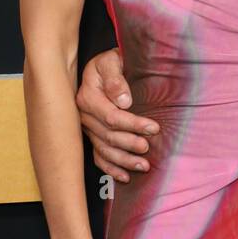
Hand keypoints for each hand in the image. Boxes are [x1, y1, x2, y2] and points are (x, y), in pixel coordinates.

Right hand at [76, 47, 158, 182]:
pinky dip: (110, 169)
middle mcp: (84, 116)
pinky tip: (125, 177)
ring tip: (143, 166)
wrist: (101, 66)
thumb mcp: (111, 61)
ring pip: (104, 149)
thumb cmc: (109, 62)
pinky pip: (98, 156)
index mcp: (88, 97)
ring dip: (124, 160)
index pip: (111, 116)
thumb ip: (116, 78)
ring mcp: (88, 128)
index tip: (153, 128)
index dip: (133, 124)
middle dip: (129, 144)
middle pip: (108, 136)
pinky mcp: (92, 136)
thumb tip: (124, 101)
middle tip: (148, 148)